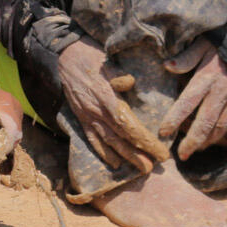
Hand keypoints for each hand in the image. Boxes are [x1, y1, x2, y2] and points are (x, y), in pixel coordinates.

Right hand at [56, 38, 167, 171]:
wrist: (64, 57)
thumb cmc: (91, 57)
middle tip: (155, 167)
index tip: (161, 151)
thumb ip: (118, 76)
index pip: (129, 126)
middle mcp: (97, 111)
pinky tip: (114, 162)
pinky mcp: (81, 117)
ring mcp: (87, 116)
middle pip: (121, 138)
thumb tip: (130, 82)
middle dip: (139, 153)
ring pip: (108, 142)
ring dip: (125, 156)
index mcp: (106, 98)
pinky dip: (103, 152)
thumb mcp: (107, 63)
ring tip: (142, 169)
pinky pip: (92, 138)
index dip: (145, 141)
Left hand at [159, 38, 226, 160]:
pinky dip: (220, 133)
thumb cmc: (224, 42)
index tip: (163, 133)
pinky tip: (211, 139)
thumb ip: (185, 58)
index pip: (186, 103)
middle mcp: (220, 92)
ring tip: (194, 150)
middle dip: (192, 141)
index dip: (174, 120)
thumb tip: (167, 66)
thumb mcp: (203, 44)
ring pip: (220, 127)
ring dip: (207, 141)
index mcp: (206, 78)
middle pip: (204, 123)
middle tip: (181, 155)